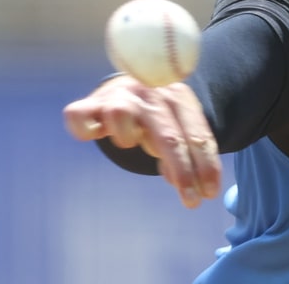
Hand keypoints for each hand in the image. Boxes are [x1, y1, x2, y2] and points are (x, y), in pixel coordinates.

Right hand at [63, 75, 221, 207]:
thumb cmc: (157, 117)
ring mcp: (117, 96)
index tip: (209, 194)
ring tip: (131, 141)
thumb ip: (184, 152)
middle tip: (191, 201)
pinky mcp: (89, 104)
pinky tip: (96, 133)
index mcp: (178, 96)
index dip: (206, 166)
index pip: (197, 135)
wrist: (128, 86)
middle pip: (169, 137)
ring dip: (127, 137)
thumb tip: (182, 183)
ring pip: (120, 116)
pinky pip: (80, 118)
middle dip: (182, 172)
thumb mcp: (177, 129)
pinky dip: (85, 129)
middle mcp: (149, 92)